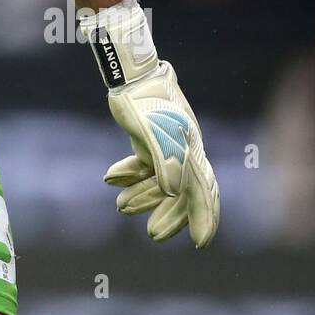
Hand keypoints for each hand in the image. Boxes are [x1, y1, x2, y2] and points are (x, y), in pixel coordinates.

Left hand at [103, 59, 219, 246]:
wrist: (130, 72)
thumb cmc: (143, 100)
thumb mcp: (153, 133)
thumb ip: (165, 163)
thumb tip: (173, 194)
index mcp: (190, 150)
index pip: (202, 191)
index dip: (203, 218)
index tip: (199, 243)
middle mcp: (183, 150)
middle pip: (183, 191)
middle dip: (171, 216)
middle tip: (153, 235)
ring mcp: (166, 144)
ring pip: (160, 180)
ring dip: (144, 196)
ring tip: (120, 206)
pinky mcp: (148, 138)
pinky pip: (143, 164)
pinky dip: (129, 173)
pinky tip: (110, 178)